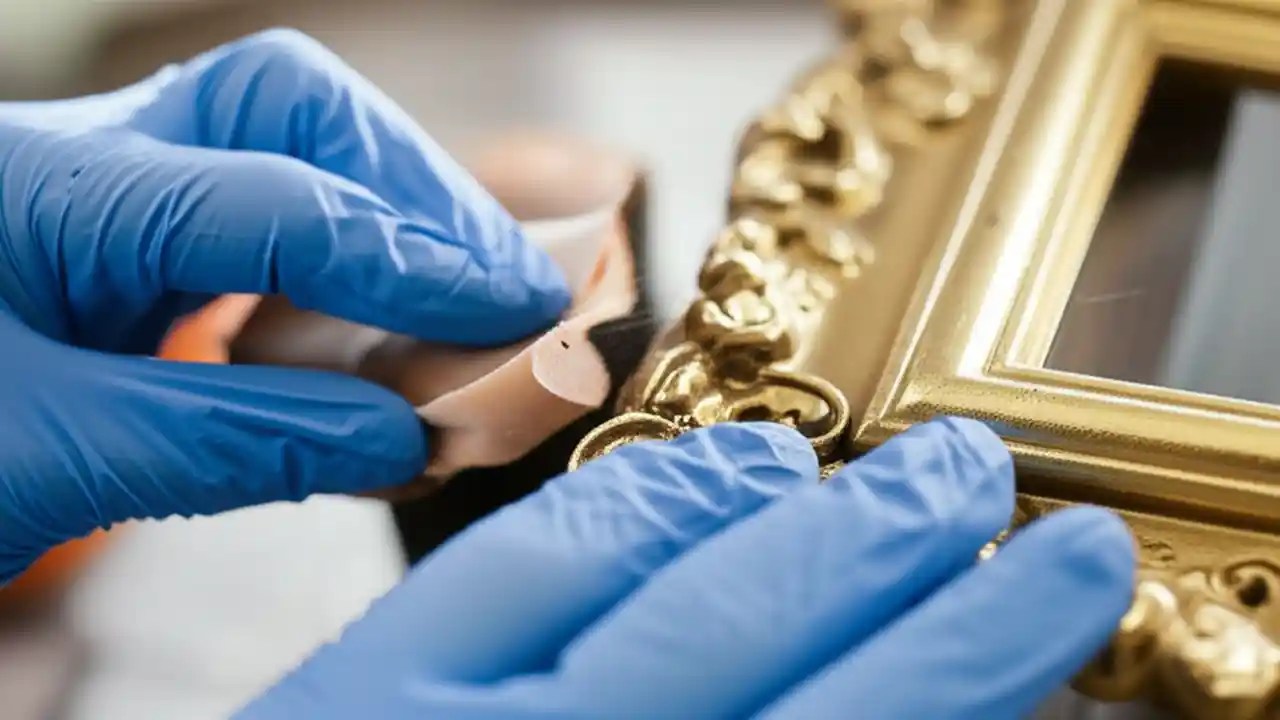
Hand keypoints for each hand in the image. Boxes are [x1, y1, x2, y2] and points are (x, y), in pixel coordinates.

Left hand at [0, 29, 569, 581]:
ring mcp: (111, 183)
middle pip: (289, 103)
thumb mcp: (49, 461)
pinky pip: (267, 200)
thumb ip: (237, 443)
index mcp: (45, 192)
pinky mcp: (132, 229)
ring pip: (288, 132)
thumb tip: (404, 437)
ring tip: (467, 295)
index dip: (407, 263)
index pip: (272, 201)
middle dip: (414, 185)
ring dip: (394, 207)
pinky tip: (383, 314)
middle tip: (502, 282)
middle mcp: (87, 158)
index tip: (514, 316)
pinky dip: (346, 250)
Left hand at [242, 418, 1135, 719]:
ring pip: (642, 577)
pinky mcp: (358, 687)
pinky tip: (715, 470)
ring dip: (775, 505)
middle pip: (758, 633)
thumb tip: (943, 702)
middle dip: (891, 543)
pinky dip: (636, 498)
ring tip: (865, 461)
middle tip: (981, 469)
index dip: (979, 643)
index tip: (1072, 566)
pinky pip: (516, 556)